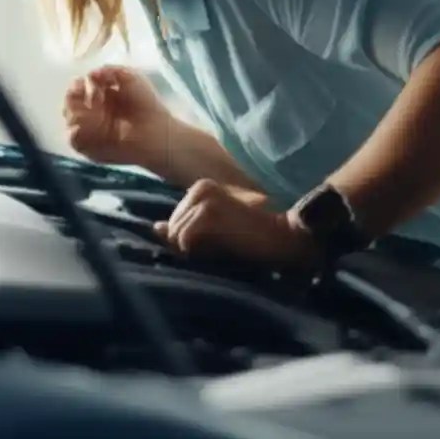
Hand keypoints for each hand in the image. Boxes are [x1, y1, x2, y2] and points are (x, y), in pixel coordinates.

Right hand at [62, 65, 171, 163]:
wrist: (156, 131)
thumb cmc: (146, 104)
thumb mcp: (131, 78)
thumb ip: (111, 71)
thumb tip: (91, 73)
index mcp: (100, 98)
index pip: (77, 91)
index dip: (76, 85)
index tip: (81, 81)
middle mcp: (93, 115)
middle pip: (69, 105)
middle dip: (72, 98)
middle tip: (80, 93)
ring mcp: (90, 133)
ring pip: (70, 121)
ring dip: (75, 113)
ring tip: (90, 111)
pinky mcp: (91, 149)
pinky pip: (75, 141)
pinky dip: (77, 132)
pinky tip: (89, 124)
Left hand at [152, 179, 319, 267]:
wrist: (283, 237)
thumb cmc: (251, 237)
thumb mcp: (213, 231)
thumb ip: (183, 227)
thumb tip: (156, 228)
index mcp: (202, 187)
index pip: (174, 220)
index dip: (186, 240)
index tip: (212, 245)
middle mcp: (200, 187)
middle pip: (172, 227)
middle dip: (186, 244)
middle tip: (218, 248)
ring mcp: (203, 198)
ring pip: (176, 234)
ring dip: (193, 250)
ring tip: (220, 248)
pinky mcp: (207, 212)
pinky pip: (184, 239)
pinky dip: (196, 251)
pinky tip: (217, 250)